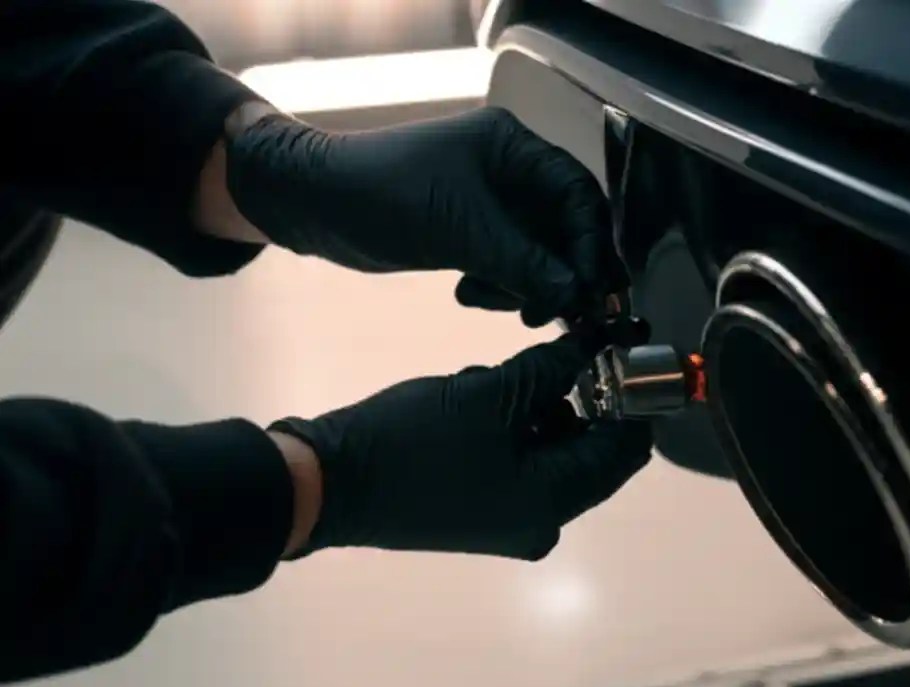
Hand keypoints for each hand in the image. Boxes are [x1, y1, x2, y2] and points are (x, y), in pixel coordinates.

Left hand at [225, 106, 624, 325]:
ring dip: (531, 285)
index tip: (593, 289)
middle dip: (565, 272)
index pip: (577, 194)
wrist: (313, 204)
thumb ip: (525, 264)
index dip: (591, 244)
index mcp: (511, 147)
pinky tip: (469, 293)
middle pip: (564, 227)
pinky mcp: (470, 231)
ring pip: (539, 252)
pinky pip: (509, 264)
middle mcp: (508, 171)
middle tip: (569, 313)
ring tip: (511, 308)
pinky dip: (501, 286)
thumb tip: (577, 295)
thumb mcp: (460, 230)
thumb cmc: (381, 195)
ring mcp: (490, 202)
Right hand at [269, 330, 652, 558]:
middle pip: (591, 451)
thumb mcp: (490, 394)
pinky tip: (482, 397)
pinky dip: (513, 427)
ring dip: (542, 407)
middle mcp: (544, 521)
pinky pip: (521, 463)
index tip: (622, 349)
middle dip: (583, 398)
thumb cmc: (417, 441)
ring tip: (503, 377)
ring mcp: (511, 521)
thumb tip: (594, 342)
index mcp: (557, 501)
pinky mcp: (482, 512)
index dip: (633, 397)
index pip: (627, 449)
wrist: (331, 484)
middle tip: (564, 349)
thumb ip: (551, 367)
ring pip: (553, 452)